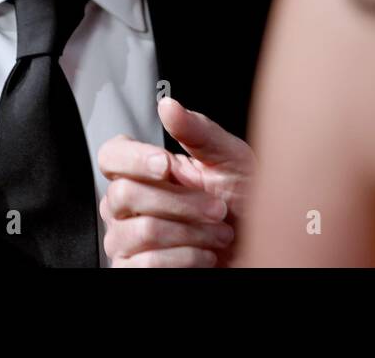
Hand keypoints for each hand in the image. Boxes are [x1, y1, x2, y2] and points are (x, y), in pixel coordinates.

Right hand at [98, 97, 255, 266]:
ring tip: (216, 234)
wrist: (264, 245)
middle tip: (216, 208)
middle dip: (181, 202)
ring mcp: (127, 240)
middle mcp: (128, 205)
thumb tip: (169, 105)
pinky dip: (186, 259)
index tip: (166, 165)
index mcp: (146, 171)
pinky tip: (204, 255)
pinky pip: (146, 264)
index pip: (110, 156)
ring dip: (192, 234)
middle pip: (125, 194)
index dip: (133, 159)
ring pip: (141, 231)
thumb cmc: (245, 202)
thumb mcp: (230, 159)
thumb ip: (198, 130)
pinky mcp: (133, 270)